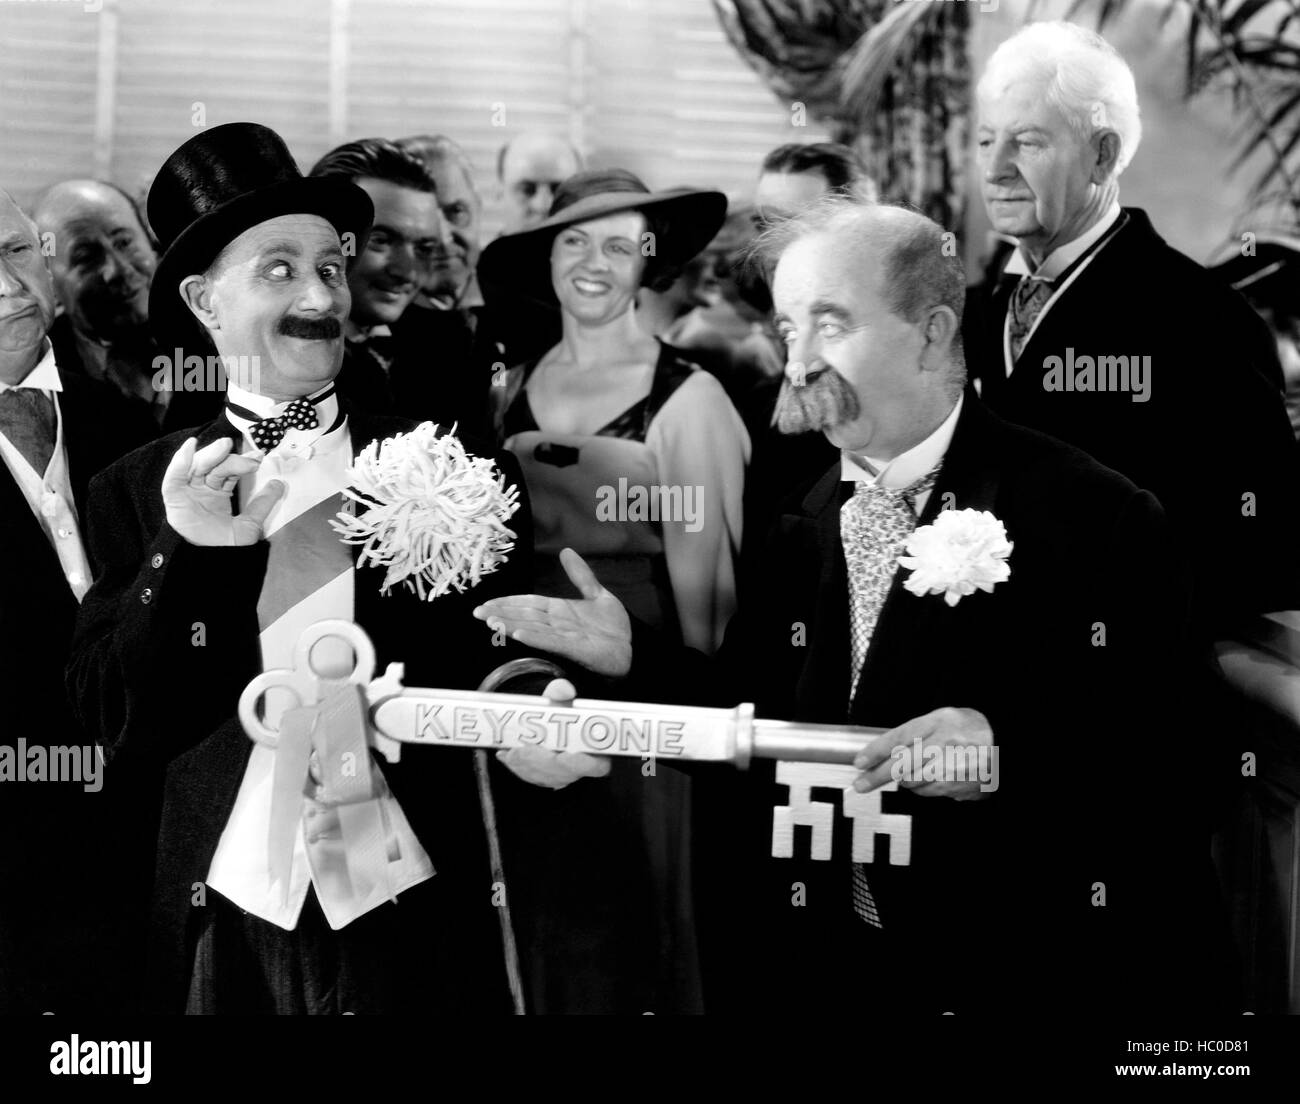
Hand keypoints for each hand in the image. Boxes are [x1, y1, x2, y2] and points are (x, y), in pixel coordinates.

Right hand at [161, 436, 285, 546]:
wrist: (215, 563)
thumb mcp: (251, 522)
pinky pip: (174, 478)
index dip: (242, 462)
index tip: (258, 457)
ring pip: (197, 467)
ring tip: (225, 446)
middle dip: (229, 457)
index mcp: (217, 493)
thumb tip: (279, 484)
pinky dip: (180, 462)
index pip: (228, 470)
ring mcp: (188, 492)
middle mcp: (201, 489)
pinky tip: (190, 448)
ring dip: (211, 454)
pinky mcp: (174, 499)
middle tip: (248, 455)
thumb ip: (263, 503)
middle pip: (213, 466)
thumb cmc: (228, 546)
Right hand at [473, 548, 632, 678]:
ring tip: (489, 621)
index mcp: (559, 610)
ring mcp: (564, 637)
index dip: (508, 601)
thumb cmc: (614, 626)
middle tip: (477, 612)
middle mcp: (557, 624)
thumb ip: (581, 575)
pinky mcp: (574, 649)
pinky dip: (533, 636)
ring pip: (531, 628)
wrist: (634, 646)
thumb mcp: (597, 593)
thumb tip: (566, 551)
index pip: (528, 603)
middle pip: (524, 615)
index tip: (487, 602)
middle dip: (500, 613)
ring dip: (510, 624)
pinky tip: (517, 633)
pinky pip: (550, 641)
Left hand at [496, 677, 611, 789]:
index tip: (566, 755)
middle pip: (565, 773)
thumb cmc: (561, 709)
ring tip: (513, 750)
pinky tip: (507, 754)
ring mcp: (564, 776)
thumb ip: (562, 692)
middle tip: (526, 750)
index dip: (583, 764)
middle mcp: (582, 767)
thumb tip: (565, 690)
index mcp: (597, 750)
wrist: (549, 720)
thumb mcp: (560, 697)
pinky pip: (531, 776)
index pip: (598, 766)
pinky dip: (518, 766)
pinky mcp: (546, 779)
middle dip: (544, 763)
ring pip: (546, 777)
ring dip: (528, 765)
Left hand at [852, 707, 996, 801]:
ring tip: (912, 772)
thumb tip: (886, 751)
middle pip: (900, 765)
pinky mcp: (957, 787)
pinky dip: (922, 787)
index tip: (860, 762)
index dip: (875, 752)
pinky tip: (929, 778)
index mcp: (939, 722)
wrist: (1006, 746)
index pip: (898, 738)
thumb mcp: (943, 718)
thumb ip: (916, 732)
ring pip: (912, 782)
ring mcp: (952, 768)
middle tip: (861, 784)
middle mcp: (944, 745)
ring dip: (904, 781)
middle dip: (876, 776)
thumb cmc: (972, 729)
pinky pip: (928, 791)